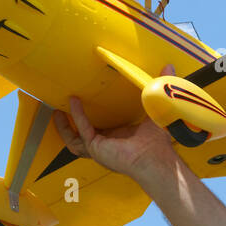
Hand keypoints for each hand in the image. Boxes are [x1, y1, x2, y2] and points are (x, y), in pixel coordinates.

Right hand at [52, 96, 174, 177]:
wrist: (156, 157)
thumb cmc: (158, 141)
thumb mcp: (155, 108)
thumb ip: (159, 87)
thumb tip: (169, 68)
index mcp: (119, 139)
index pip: (100, 129)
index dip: (91, 118)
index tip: (86, 101)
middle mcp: (107, 145)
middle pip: (81, 137)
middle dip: (69, 126)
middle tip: (62, 109)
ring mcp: (100, 149)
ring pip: (74, 140)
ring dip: (64, 127)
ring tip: (56, 111)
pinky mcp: (96, 147)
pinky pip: (82, 130)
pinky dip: (77, 116)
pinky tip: (74, 102)